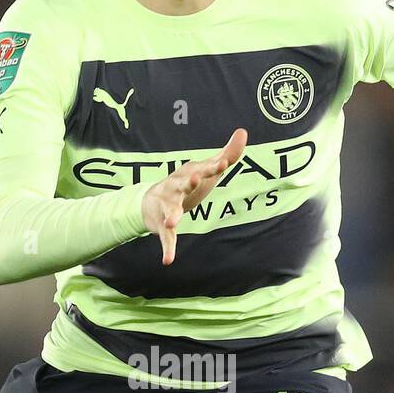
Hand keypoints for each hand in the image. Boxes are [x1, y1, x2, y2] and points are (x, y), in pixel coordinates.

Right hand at [141, 128, 248, 263]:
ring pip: (169, 209)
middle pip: (182, 184)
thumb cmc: (186, 185)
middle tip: (194, 179)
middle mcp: (175, 187)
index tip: (223, 163)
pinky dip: (167, 249)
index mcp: (188, 175)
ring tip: (172, 221)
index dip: (211, 167)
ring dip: (171, 214)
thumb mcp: (207, 170)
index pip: (203, 169)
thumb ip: (227, 153)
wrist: (150, 202)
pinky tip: (168, 261)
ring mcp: (167, 206)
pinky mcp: (162, 225)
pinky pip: (166, 238)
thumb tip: (243, 131)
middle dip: (188, 182)